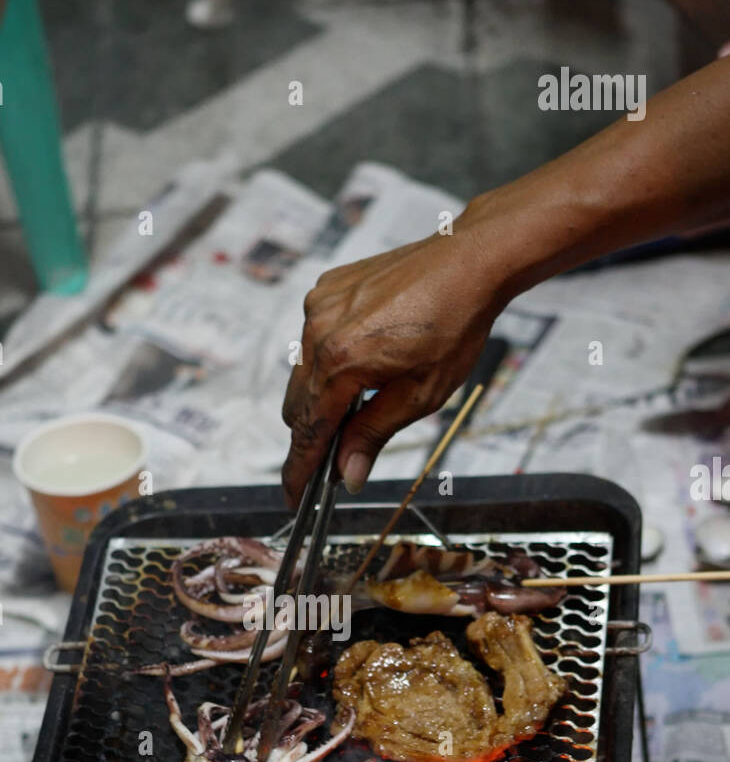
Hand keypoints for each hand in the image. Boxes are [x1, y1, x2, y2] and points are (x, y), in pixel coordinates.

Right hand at [281, 220, 503, 505]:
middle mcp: (318, 333)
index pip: (309, 432)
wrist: (468, 262)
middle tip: (337, 454)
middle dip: (312, 435)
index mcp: (340, 363)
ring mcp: (318, 307)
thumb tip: (347, 475)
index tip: (294, 498)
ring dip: (321, 395)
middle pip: (297, 405)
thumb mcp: (420, 394)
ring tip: (361, 397)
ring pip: (302, 372)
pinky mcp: (325, 289)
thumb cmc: (454, 327)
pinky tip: (364, 355)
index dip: (299, 471)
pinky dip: (328, 357)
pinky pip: (313, 338)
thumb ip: (373, 434)